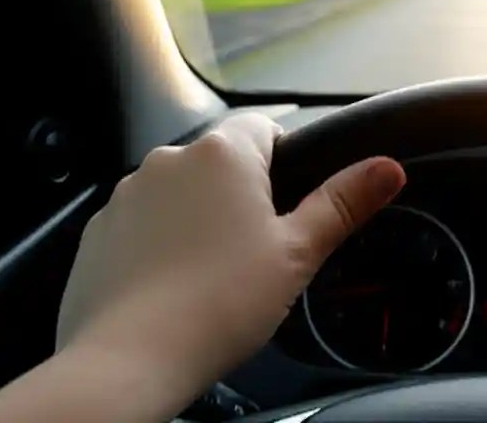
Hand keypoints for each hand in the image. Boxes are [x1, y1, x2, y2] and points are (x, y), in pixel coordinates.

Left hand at [52, 113, 404, 418]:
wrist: (131, 357)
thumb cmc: (222, 303)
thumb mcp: (297, 254)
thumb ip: (342, 204)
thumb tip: (387, 167)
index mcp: (223, 153)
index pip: (265, 128)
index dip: (285, 163)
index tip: (289, 210)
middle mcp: (169, 159)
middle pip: (220, 164)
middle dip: (240, 197)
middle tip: (257, 253)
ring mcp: (127, 193)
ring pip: (179, 194)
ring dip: (196, 219)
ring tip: (210, 277)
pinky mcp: (99, 230)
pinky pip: (140, 225)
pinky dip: (157, 246)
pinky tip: (170, 288)